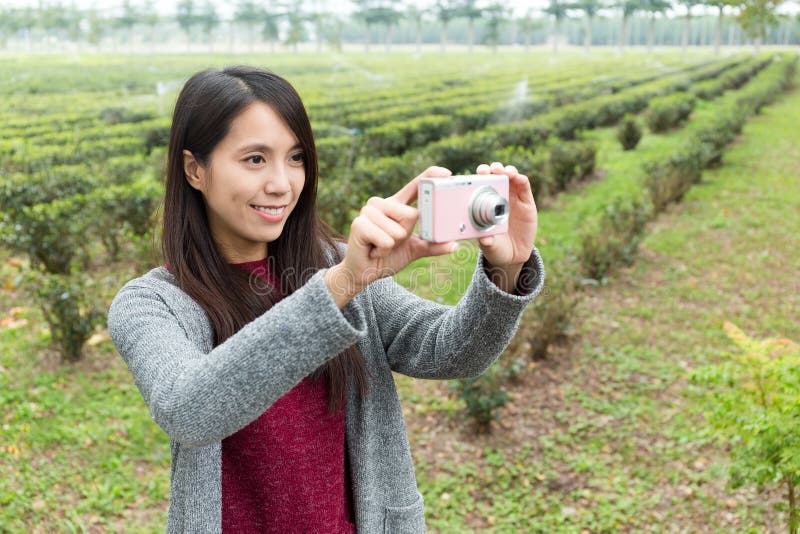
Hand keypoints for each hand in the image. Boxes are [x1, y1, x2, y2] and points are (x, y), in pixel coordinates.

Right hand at [337, 166, 459, 290]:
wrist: (363, 273)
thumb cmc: (388, 257)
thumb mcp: (414, 250)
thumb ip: (432, 245)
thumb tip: (454, 246)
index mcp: (396, 205)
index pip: (414, 186)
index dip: (429, 176)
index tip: (446, 172)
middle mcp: (382, 203)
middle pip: (411, 214)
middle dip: (406, 235)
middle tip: (391, 241)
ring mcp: (368, 211)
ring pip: (399, 229)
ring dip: (393, 244)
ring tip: (380, 245)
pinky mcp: (359, 223)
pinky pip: (386, 239)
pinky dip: (384, 250)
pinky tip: (373, 249)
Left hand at [475, 161, 537, 269]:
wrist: (513, 256)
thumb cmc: (496, 247)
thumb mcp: (490, 245)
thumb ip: (487, 242)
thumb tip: (484, 239)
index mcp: (485, 204)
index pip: (482, 185)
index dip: (479, 177)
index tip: (476, 175)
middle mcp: (499, 197)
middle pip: (496, 176)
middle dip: (492, 169)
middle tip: (488, 170)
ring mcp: (513, 198)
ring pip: (511, 177)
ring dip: (507, 170)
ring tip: (503, 171)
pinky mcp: (527, 202)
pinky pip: (524, 186)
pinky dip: (521, 179)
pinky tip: (517, 177)